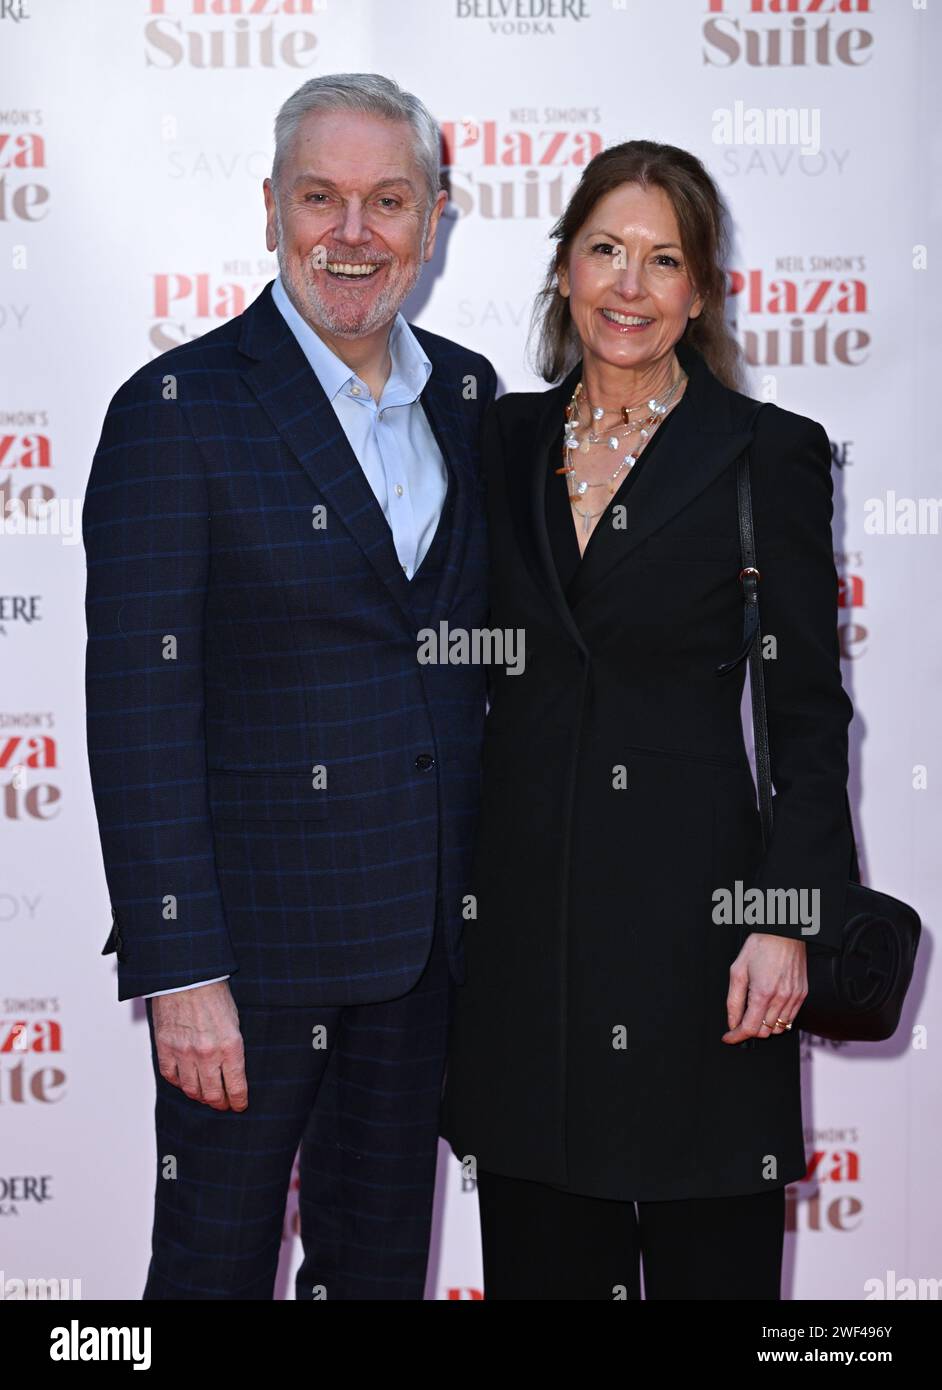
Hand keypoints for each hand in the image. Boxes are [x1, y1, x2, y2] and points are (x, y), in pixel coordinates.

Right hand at [151, 980, 247, 1109]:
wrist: (186, 976)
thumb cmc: (213, 993)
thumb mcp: (235, 1020)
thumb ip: (233, 1047)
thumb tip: (232, 1070)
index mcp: (230, 1046)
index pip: (236, 1086)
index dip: (238, 1101)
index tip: (239, 1105)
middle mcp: (207, 1054)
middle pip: (212, 1094)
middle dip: (220, 1103)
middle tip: (223, 1104)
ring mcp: (184, 1053)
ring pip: (191, 1089)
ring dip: (200, 1096)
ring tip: (205, 1095)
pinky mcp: (165, 1048)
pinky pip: (171, 1076)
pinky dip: (179, 1082)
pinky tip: (185, 1080)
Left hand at [722, 933, 806, 1044]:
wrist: (783, 932)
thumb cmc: (759, 947)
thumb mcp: (738, 971)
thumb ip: (734, 1001)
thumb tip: (732, 1022)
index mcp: (763, 993)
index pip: (749, 1028)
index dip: (736, 1036)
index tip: (728, 1037)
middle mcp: (781, 999)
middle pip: (764, 1032)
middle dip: (749, 1029)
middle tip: (741, 1019)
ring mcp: (794, 998)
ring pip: (778, 1028)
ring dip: (764, 1026)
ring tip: (756, 1010)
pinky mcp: (802, 995)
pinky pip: (790, 1019)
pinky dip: (778, 1019)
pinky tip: (769, 1007)